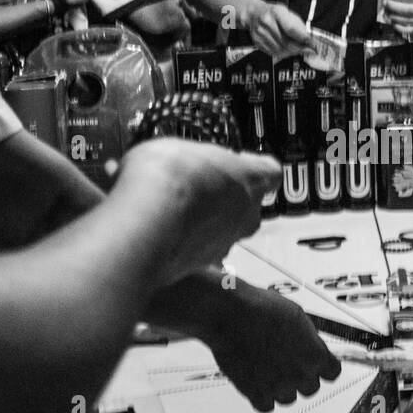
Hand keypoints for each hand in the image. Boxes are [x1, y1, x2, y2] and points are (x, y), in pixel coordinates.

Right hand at [119, 139, 280, 283]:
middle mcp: (246, 216)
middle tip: (196, 185)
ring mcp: (224, 245)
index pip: (269, 171)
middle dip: (224, 198)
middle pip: (247, 206)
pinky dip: (180, 241)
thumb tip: (185, 160)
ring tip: (169, 208)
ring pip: (221, 231)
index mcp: (251, 179)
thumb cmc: (168, 176)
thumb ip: (195, 158)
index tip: (237, 162)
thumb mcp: (178, 146)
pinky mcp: (199, 267)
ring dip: (202, 221)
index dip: (252, 167)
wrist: (143, 225)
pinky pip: (195, 250)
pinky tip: (157, 228)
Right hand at [194, 280, 341, 411]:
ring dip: (281, 388)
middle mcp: (301, 374)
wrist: (232, 314)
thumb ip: (308, 338)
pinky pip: (266, 407)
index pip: (332, 372)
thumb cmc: (262, 309)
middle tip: (287, 365)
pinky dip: (262, 398)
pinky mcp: (256, 394)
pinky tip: (257, 383)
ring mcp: (279, 386)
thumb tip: (309, 345)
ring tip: (268, 370)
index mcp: (316, 354)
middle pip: (311, 388)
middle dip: (301, 377)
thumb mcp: (297, 316)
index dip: (323, 368)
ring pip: (288, 399)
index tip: (317, 366)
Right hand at [248, 2, 311, 59]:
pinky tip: (289, 51)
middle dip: (300, 49)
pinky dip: (284, 54)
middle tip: (309, 51)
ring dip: (292, 53)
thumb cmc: (274, 13)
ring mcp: (260, 33)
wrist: (253, 13)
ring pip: (281, 50)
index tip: (313, 45)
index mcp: (276, 11)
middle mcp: (266, 21)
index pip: (291, 29)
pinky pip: (274, 53)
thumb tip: (309, 42)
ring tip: (299, 51)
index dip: (304, 39)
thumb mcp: (288, 13)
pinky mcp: (257, 42)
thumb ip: (298, 26)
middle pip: (286, 42)